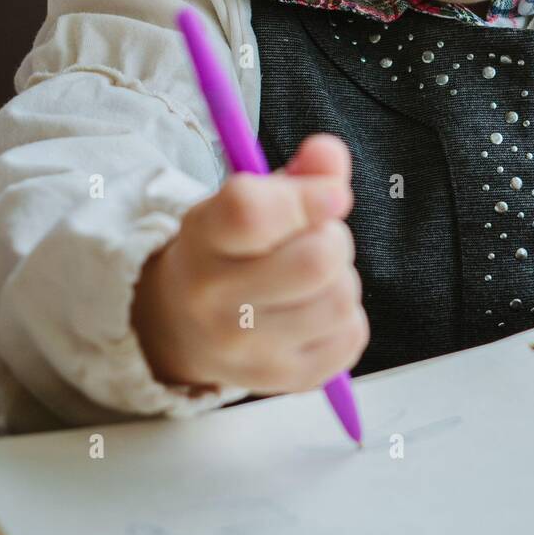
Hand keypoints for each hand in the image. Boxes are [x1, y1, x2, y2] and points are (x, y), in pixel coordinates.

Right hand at [131, 133, 368, 393]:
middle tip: (320, 236)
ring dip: (342, 277)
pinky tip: (316, 308)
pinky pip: (351, 337)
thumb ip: (299, 172)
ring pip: (339, 300)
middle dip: (334, 237)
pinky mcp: (281, 379)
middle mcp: (215, 301)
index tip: (333, 193)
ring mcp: (247, 350)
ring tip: (315, 276)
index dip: (307, 196)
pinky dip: (347, 317)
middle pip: (315, 261)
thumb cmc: (231, 248)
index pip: (253, 212)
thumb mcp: (250, 198)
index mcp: (202, 238)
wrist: (182, 325)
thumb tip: (330, 155)